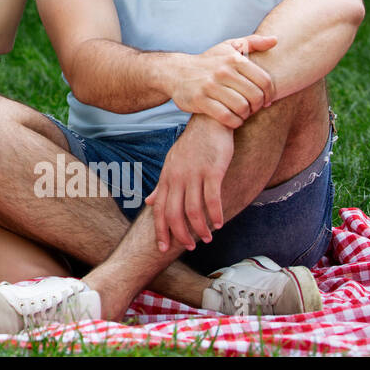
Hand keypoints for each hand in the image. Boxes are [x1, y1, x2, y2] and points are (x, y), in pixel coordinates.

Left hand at [146, 115, 234, 252]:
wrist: (208, 122)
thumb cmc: (191, 145)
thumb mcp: (171, 164)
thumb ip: (161, 185)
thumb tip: (149, 202)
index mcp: (166, 177)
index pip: (160, 209)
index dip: (160, 230)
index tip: (162, 248)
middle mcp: (177, 177)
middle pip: (174, 213)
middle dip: (180, 234)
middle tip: (189, 247)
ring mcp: (194, 174)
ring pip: (193, 210)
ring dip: (200, 228)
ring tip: (207, 238)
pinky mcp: (212, 171)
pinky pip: (212, 198)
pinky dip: (215, 214)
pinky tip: (219, 223)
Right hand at [168, 34, 277, 127]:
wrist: (176, 72)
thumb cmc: (208, 61)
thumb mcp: (228, 47)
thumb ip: (253, 42)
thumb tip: (276, 40)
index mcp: (234, 59)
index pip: (265, 81)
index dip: (269, 94)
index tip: (265, 100)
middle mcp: (223, 71)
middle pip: (255, 96)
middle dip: (257, 107)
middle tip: (253, 109)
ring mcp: (210, 86)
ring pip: (241, 107)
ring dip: (245, 115)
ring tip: (242, 114)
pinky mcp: (200, 100)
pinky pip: (226, 116)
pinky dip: (234, 122)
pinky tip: (233, 120)